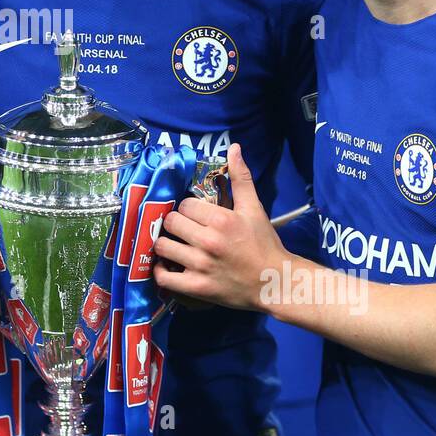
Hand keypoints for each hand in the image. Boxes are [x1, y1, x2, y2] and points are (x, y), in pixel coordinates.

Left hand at [153, 143, 284, 309]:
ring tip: (172, 244)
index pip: (184, 205)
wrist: (275, 282)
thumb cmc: (264, 244)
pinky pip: (164, 277)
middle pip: (170, 223)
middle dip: (174, 224)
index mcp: (221, 220)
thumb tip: (234, 147)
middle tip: (182, 229)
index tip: (194, 215)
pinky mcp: (196, 288)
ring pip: (163, 247)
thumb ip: (241, 178)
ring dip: (164, 244)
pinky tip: (166, 265)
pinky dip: (160, 271)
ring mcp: (200, 266)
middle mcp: (208, 242)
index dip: (187, 209)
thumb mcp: (254, 208)